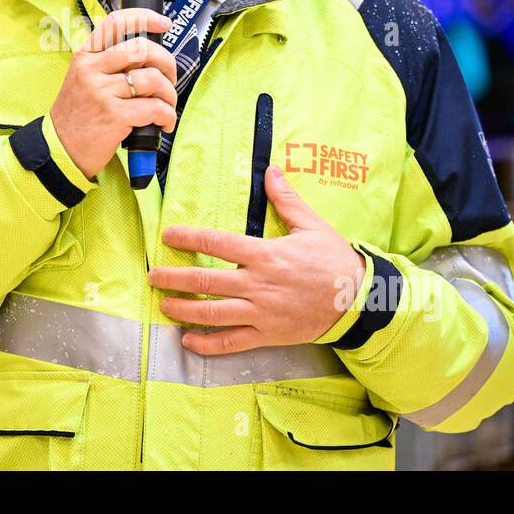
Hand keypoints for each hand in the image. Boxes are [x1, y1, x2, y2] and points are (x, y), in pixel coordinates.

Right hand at [49, 8, 177, 180]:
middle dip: (167, 63)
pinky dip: (167, 116)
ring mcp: (102, 92)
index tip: (163, 24)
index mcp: (85, 57)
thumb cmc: (77, 116)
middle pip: (143, 49)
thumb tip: (148, 57)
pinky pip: (155, 108)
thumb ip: (109, 64)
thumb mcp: (83, 79)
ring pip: (153, 79)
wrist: (60, 149)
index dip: (145, 17)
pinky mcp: (114, 116)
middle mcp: (92, 70)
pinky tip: (163, 123)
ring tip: (166, 106)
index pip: (115, 22)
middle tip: (169, 78)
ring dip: (169, 94)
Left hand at [147, 164, 366, 353]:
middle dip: (175, 278)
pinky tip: (188, 341)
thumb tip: (272, 170)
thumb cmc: (334, 260)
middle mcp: (257, 284)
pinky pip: (231, 342)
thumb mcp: (312, 225)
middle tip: (154, 277)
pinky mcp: (268, 334)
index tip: (168, 236)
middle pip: (206, 281)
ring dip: (184, 310)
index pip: (216, 242)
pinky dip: (207, 343)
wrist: (358, 299)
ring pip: (212, 313)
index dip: (188, 237)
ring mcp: (261, 312)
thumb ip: (286, 200)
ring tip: (164, 305)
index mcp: (265, 254)